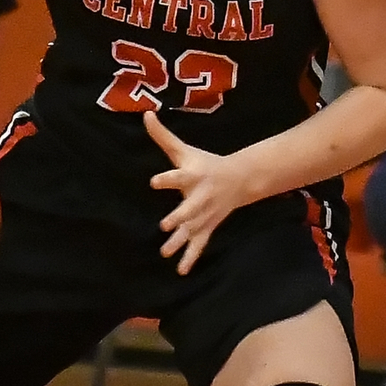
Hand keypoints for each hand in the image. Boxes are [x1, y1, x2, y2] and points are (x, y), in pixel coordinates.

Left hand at [146, 110, 250, 274]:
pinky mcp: (206, 227)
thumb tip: (146, 114)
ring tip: (164, 252)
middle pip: (188, 208)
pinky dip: (190, 258)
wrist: (239, 180)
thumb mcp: (185, 150)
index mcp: (192, 176)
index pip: (178, 176)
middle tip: (165, 224)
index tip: (154, 181)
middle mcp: (199, 197)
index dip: (166, 179)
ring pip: (191, 230)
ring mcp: (203, 214)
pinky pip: (199, 245)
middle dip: (178, 217)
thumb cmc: (205, 163)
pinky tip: (180, 271)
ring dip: (179, 241)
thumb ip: (163, 136)